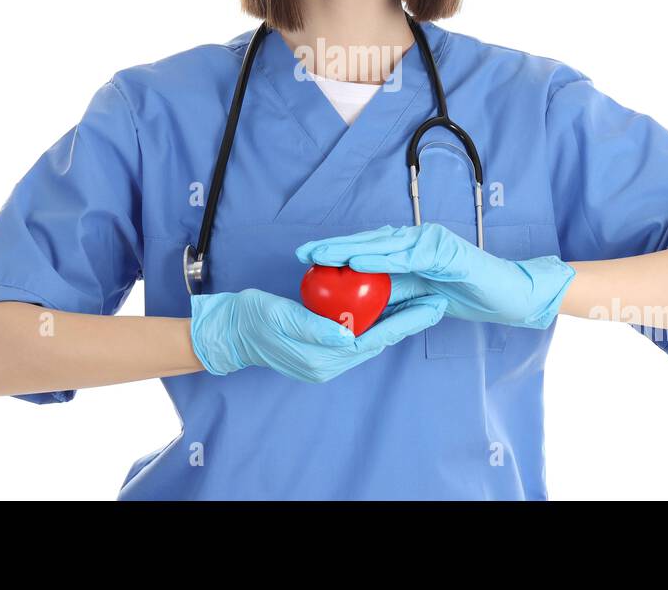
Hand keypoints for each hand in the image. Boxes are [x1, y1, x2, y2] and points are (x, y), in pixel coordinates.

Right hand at [189, 287, 448, 382]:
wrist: (229, 332)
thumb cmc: (253, 317)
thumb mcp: (281, 315)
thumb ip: (314, 327)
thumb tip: (347, 336)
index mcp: (322, 359)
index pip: (374, 340)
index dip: (405, 322)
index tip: (431, 306)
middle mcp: (329, 366)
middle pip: (379, 342)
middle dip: (410, 322)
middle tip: (438, 302)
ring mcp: (326, 362)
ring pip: (371, 340)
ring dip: (397, 323)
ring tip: (424, 303)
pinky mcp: (322, 354)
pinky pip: (357, 338)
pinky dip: (376, 324)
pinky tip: (391, 308)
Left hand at [296, 223, 574, 329]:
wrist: (511, 296)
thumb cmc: (468, 293)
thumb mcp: (420, 297)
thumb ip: (393, 292)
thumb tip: (358, 301)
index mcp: (413, 248)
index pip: (369, 247)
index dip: (338, 250)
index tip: (307, 257)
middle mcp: (420, 239)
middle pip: (370, 241)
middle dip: (334, 246)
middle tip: (303, 253)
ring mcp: (433, 242)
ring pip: (384, 244)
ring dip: (350, 249)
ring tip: (321, 256)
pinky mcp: (446, 252)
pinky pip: (408, 256)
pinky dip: (381, 258)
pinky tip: (357, 263)